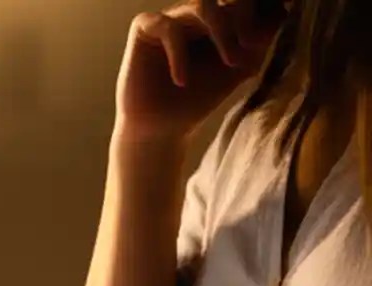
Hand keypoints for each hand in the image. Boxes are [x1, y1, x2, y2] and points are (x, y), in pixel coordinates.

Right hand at [116, 0, 286, 140]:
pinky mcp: (144, 30)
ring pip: (202, 3)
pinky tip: (182, 81)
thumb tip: (284, 13)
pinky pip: (167, 27)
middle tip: (254, 43)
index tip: (278, 27)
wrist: (162, 130)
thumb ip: (262, 40)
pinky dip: (179, 54)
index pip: (245, 1)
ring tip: (230, 62)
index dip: (265, 6)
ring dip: (222, 30)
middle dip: (246, 13)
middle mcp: (196, 13)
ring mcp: (171, 18)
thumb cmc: (199, 99)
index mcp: (222, 18)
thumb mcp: (241, 67)